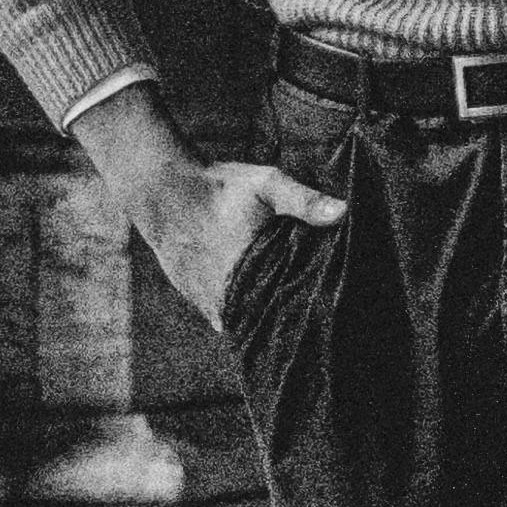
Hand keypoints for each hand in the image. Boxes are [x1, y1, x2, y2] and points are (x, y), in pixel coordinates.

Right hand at [73, 87, 347, 338]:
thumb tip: (345, 212)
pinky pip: (224, 318)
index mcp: (253, 274)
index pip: (289, 309)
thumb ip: (304, 201)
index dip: (308, 311)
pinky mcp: (197, 299)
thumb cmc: (218, 186)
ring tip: (286, 313)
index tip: (328, 311)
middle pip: (268, 320)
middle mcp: (230, 296)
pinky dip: (239, 314)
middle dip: (287, 318)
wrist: (162, 190)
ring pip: (245, 322)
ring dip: (262, 318)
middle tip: (314, 316)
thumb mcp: (266, 184)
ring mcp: (210, 301)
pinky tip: (254, 305)